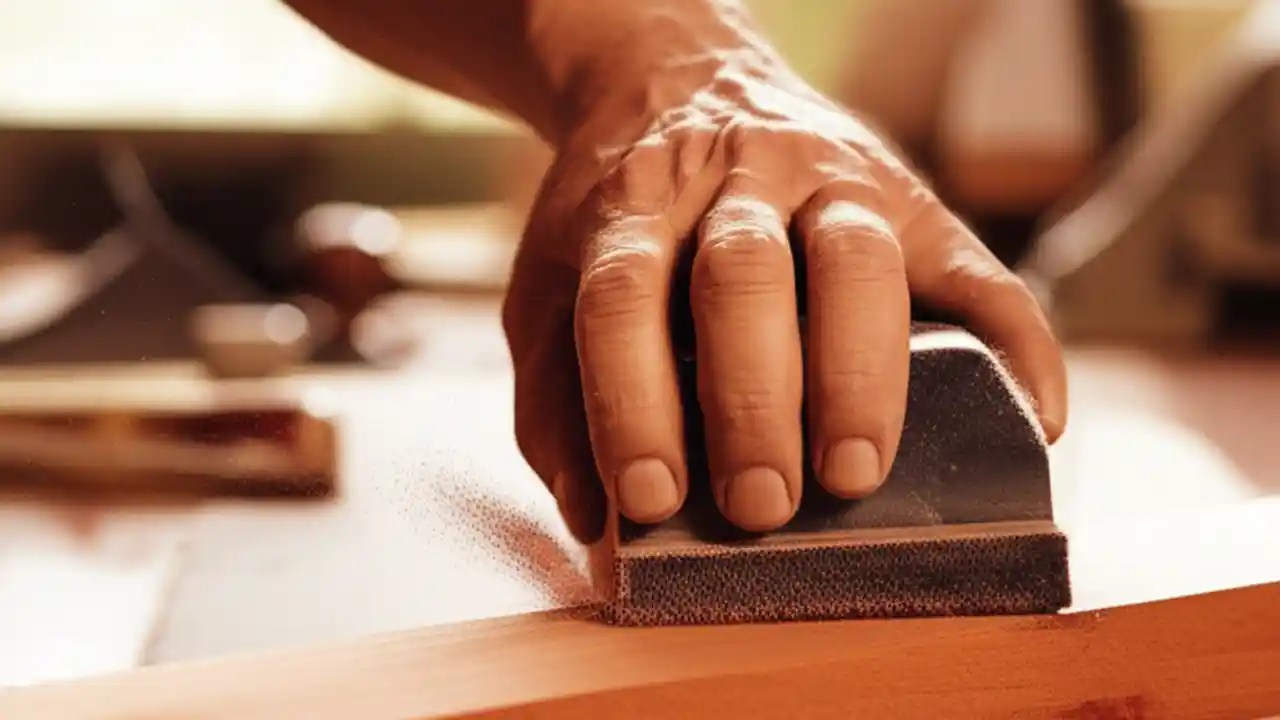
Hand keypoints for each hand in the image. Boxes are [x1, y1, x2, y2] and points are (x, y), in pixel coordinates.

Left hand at [503, 49, 1066, 540]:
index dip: (632, 403)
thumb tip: (593, 514)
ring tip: (854, 473)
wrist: (678, 79)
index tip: (649, 500)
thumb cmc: (617, 210)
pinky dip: (1017, 345)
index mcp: (634, 205)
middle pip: (745, 277)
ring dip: (860, 375)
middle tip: (759, 505)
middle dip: (753, 400)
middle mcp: (735, 183)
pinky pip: (979, 270)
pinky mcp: (914, 201)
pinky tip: (1029, 419)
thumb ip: (555, 396)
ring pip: (857, 262)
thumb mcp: (550, 284)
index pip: (625, 299)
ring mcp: (832, 183)